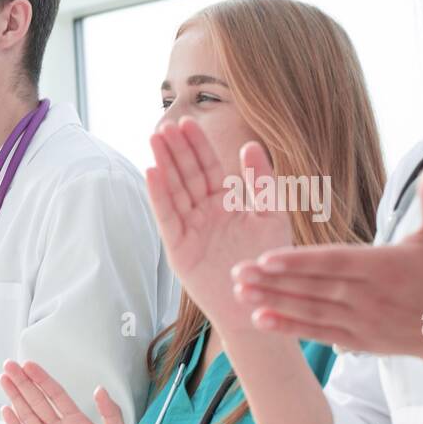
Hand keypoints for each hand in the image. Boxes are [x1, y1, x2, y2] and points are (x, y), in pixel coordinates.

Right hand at [0, 361, 129, 423]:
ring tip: (3, 379)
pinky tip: (6, 410)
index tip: (29, 365)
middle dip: (22, 382)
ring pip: (28, 415)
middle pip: (37, 400)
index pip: (56, 395)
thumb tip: (100, 390)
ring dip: (15, 397)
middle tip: (9, 365)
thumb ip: (111, 414)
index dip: (42, 379)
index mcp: (78, 422)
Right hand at [147, 116, 291, 335]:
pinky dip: (158, 196)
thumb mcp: (271, 216)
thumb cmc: (268, 262)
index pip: (207, 166)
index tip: (186, 122)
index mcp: (226, 201)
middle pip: (186, 174)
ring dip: (163, 166)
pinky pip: (167, 217)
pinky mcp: (179, 248)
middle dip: (175, 150)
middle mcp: (204, 212)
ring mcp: (190, 229)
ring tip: (154, 142)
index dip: (196, 145)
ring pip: (173, 191)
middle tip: (163, 126)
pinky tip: (151, 173)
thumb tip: (250, 145)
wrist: (258, 302)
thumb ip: (261, 182)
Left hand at [233, 160, 422, 360]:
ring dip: (272, 302)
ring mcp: (360, 320)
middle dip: (272, 280)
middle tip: (236, 272)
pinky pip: (316, 332)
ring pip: (309, 310)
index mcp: (382, 266)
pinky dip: (288, 328)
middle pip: (312, 286)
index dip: (299, 261)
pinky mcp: (355, 340)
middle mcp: (367, 295)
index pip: (333, 262)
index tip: (267, 257)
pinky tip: (260, 319)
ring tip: (240, 293)